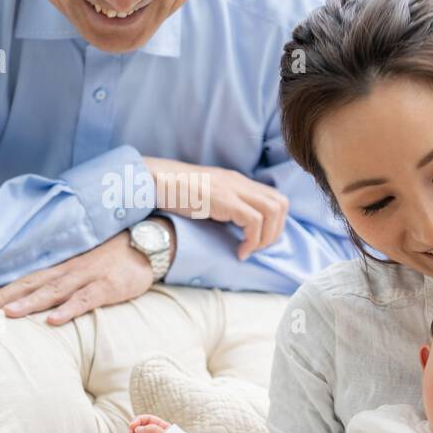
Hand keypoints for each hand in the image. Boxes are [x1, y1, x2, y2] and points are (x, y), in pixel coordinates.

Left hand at [0, 230, 158, 324]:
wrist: (148, 245)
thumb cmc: (116, 260)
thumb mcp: (86, 267)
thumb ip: (66, 281)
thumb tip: (42, 298)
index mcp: (62, 268)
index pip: (26, 279)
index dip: (1, 290)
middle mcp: (70, 271)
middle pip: (32, 284)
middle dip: (4, 296)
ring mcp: (88, 278)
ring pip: (54, 291)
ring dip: (31, 302)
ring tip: (9, 314)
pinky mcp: (108, 287)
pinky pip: (86, 300)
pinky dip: (69, 309)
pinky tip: (54, 320)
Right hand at [143, 157, 288, 260]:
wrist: (152, 180)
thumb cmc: (173, 193)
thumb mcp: (207, 198)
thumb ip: (225, 207)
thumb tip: (237, 230)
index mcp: (238, 181)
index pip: (275, 198)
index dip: (275, 222)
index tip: (258, 239)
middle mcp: (239, 182)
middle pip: (281, 203)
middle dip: (276, 230)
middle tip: (257, 247)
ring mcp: (233, 189)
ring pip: (273, 211)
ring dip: (267, 237)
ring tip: (249, 250)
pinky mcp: (225, 199)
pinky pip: (254, 222)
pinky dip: (252, 241)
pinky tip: (239, 251)